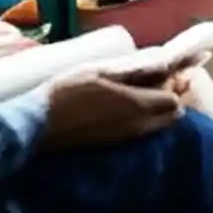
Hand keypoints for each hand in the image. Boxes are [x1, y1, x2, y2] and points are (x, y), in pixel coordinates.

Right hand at [41, 70, 184, 150]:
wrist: (39, 124)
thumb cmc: (69, 91)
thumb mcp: (101, 72)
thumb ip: (134, 72)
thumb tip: (162, 66)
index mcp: (137, 105)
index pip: (174, 102)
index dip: (170, 87)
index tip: (159, 76)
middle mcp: (137, 126)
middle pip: (171, 118)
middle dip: (168, 102)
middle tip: (151, 86)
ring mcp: (126, 138)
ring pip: (157, 127)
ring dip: (156, 113)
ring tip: (134, 95)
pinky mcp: (114, 145)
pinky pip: (141, 134)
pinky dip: (142, 123)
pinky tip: (121, 110)